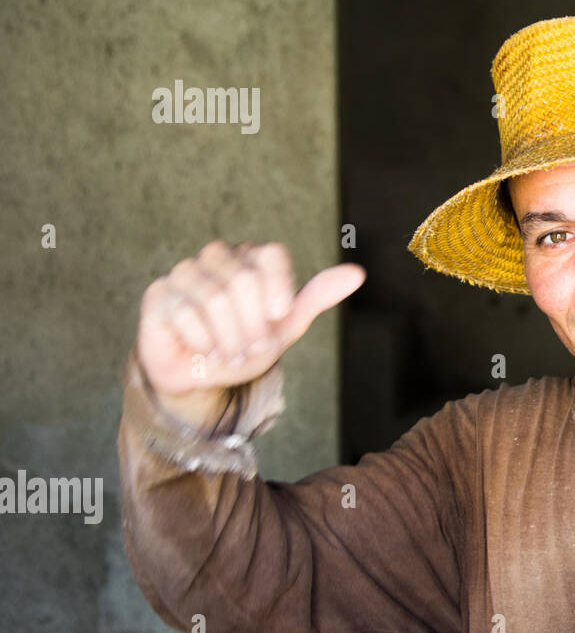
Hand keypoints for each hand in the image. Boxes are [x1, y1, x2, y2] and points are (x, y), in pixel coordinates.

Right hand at [136, 241, 364, 404]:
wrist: (204, 377)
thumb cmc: (246, 345)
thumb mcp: (287, 325)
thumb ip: (317, 297)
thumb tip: (357, 273)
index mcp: (251, 258)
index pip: (271, 255)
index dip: (278, 291)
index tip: (278, 318)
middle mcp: (218, 256)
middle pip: (244, 281)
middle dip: (253, 327)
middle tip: (250, 348)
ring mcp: (185, 272)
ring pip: (216, 299)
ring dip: (229, 339)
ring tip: (229, 352)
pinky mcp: (159, 294)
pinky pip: (186, 315)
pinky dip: (203, 342)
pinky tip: (202, 349)